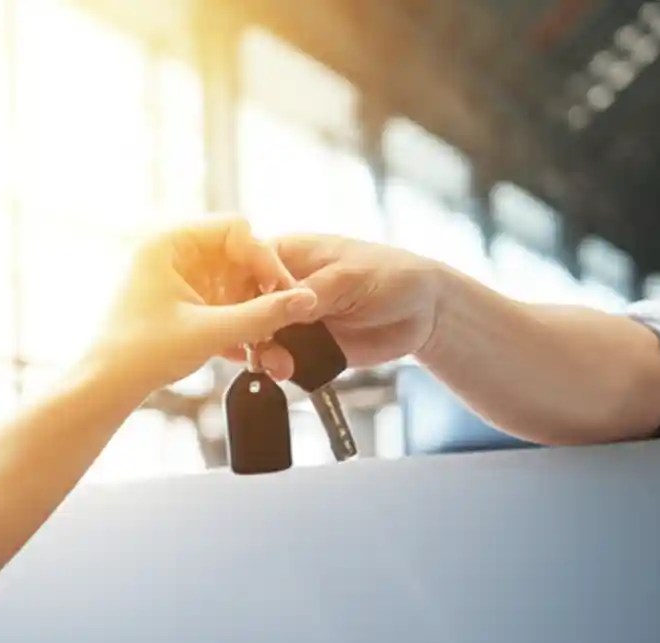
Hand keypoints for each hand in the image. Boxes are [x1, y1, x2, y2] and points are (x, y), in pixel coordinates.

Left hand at [88, 217, 317, 393]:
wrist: (106, 388)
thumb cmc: (142, 352)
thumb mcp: (211, 331)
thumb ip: (263, 315)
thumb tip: (307, 301)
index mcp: (168, 242)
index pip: (236, 229)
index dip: (265, 257)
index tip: (283, 290)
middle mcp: (171, 253)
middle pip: (237, 254)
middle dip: (262, 286)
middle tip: (284, 314)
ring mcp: (175, 278)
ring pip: (232, 281)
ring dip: (253, 308)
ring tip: (267, 338)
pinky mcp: (179, 304)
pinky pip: (220, 302)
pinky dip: (236, 321)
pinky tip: (247, 350)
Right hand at [225, 235, 443, 376]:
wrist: (424, 312)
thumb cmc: (391, 274)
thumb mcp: (350, 276)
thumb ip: (313, 290)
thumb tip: (277, 306)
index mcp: (284, 254)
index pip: (244, 268)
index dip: (235, 290)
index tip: (238, 312)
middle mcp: (280, 286)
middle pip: (245, 307)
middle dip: (248, 327)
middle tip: (258, 346)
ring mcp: (290, 318)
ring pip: (259, 336)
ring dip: (263, 352)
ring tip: (279, 364)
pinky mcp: (303, 346)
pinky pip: (280, 358)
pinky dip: (278, 366)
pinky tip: (285, 371)